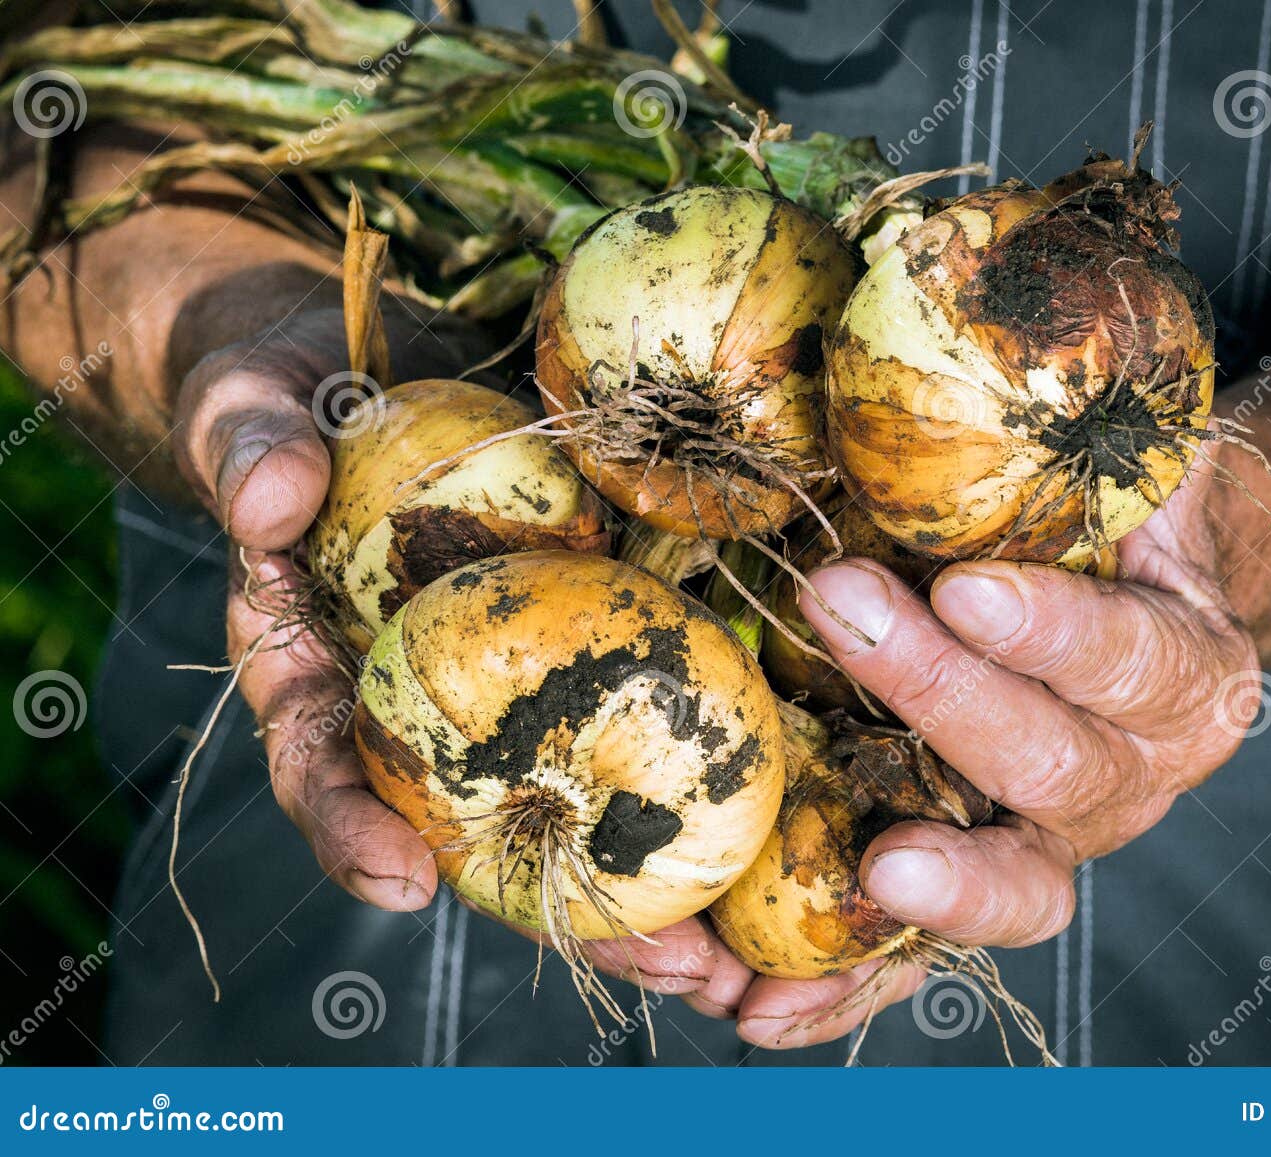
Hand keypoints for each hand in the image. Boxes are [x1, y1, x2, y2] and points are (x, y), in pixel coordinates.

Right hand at [179, 303, 759, 1007]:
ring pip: (571, 797)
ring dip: (648, 882)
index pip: (322, 766)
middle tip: (652, 966)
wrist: (363, 376)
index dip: (352, 831)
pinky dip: (690, 768)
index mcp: (317, 673)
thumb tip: (270, 502)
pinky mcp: (578, 638)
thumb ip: (249, 449)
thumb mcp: (250, 408)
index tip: (406, 882)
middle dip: (560, 912)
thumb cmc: (287, 400)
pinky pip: (633, 706)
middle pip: (477, 827)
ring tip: (727, 952)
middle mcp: (417, 702)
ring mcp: (504, 679)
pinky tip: (767, 820)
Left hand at [734, 470, 1261, 1046]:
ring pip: (994, 892)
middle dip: (941, 700)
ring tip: (794, 931)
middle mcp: (1126, 774)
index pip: (1131, 657)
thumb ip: (1099, 422)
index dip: (1059, 635)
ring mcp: (1046, 841)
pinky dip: (837, 989)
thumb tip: (1024, 304)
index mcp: (1184, 671)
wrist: (1124, 612)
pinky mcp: (968, 879)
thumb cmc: (1114, 525)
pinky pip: (914, 954)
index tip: (974, 588)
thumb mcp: (1132, 461)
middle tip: (841, 615)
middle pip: (1050, 772)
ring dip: (894, 910)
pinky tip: (753, 1012)